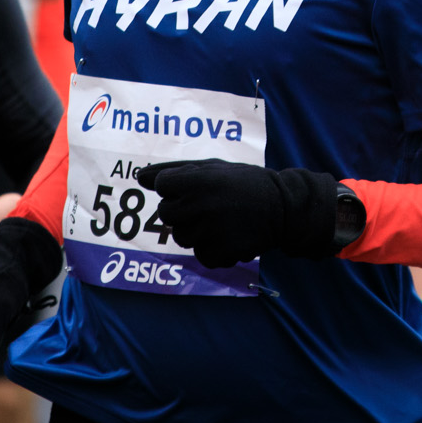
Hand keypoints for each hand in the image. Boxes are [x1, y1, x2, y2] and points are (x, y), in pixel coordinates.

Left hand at [135, 161, 337, 266]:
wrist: (282, 208)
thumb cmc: (242, 182)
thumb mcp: (213, 167)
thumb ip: (174, 170)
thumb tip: (139, 176)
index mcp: (198, 180)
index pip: (162, 185)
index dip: (176, 185)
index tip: (195, 186)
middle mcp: (201, 205)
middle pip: (165, 212)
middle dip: (181, 208)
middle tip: (207, 203)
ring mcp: (209, 231)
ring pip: (180, 236)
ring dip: (194, 229)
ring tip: (218, 219)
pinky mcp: (220, 253)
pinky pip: (199, 255)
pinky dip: (210, 248)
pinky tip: (226, 236)